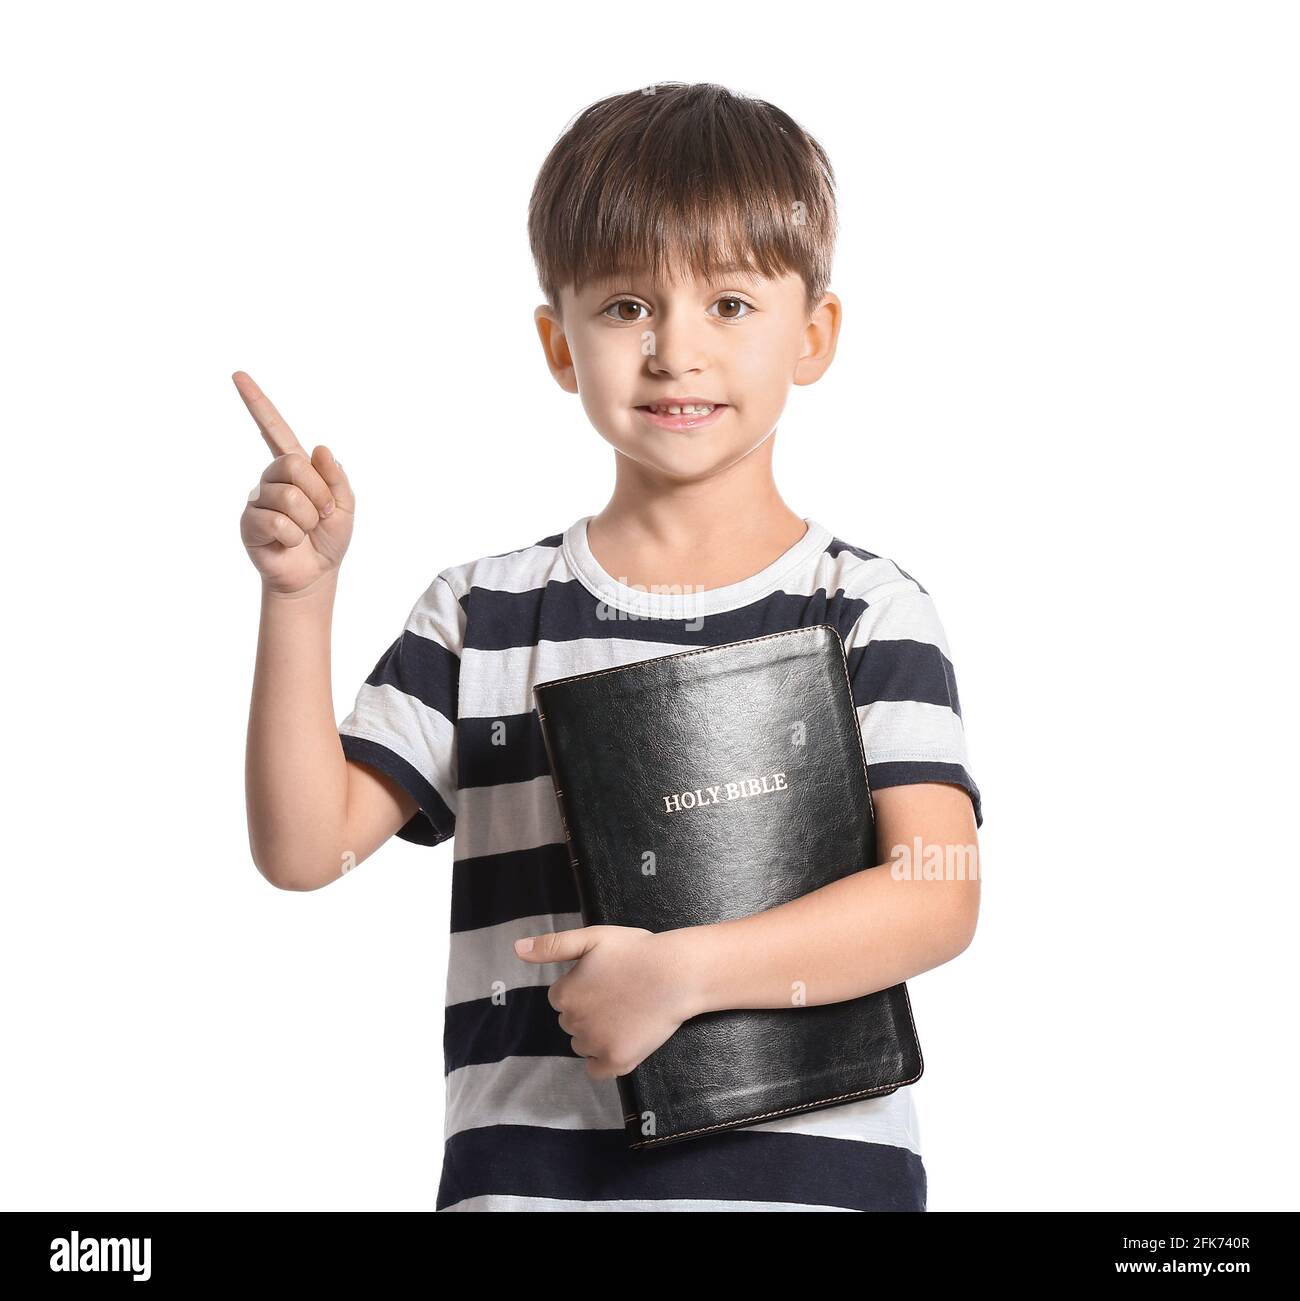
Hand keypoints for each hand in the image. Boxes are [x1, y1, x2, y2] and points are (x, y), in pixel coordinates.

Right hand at [234, 370, 354, 596]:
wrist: (315, 574)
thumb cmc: (328, 537)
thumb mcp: (345, 505)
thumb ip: (336, 478)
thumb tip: (320, 449)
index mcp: (297, 467)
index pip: (275, 430)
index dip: (257, 403)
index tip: (237, 375)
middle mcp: (273, 478)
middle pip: (294, 465)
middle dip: (319, 494)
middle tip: (322, 515)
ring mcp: (259, 499)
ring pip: (289, 496)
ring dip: (308, 519)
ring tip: (304, 531)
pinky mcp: (249, 522)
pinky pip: (277, 521)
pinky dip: (293, 536)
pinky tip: (287, 542)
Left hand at [513, 925, 698, 1079]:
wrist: (677, 973)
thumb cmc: (636, 951)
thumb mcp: (592, 937)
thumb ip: (552, 945)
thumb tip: (516, 949)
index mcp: (564, 995)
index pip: (561, 999)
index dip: (583, 988)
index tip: (605, 979)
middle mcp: (574, 1023)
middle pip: (571, 1022)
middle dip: (588, 1011)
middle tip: (619, 993)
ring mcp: (596, 1045)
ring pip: (583, 1045)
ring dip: (596, 1034)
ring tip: (626, 1012)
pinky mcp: (617, 1062)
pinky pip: (596, 1071)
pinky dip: (603, 1061)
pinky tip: (620, 1041)